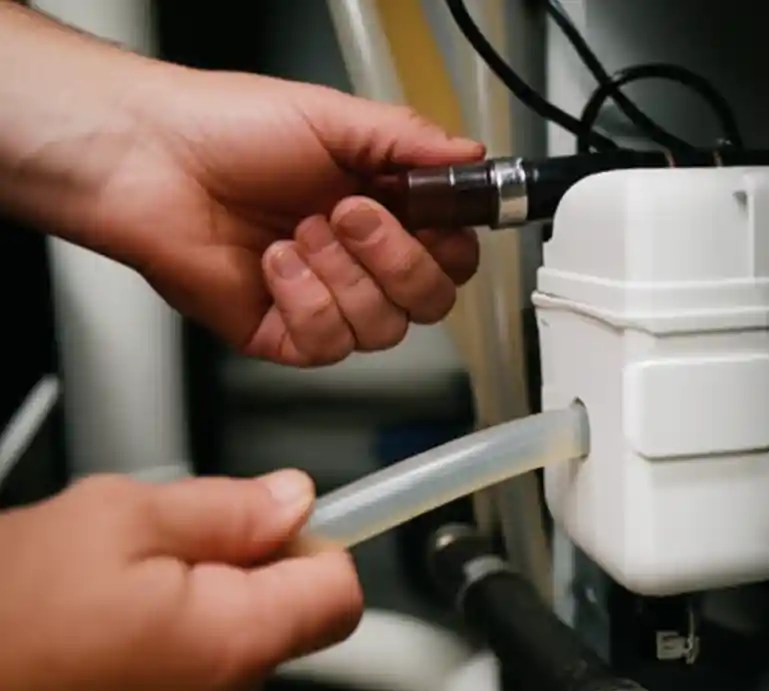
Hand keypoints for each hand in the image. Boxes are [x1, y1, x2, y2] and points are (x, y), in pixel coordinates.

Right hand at [0, 470, 362, 690]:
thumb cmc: (1, 611)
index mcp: (230, 644)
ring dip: (203, 610)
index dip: (320, 543)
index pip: (342, 593)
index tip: (298, 520)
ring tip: (120, 597)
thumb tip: (294, 499)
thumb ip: (226, 508)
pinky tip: (113, 633)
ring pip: (239, 645)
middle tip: (170, 552)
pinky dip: (172, 649)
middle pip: (290, 617)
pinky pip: (199, 678)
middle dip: (248, 572)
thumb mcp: (117, 517)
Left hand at [98, 68, 484, 365]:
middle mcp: (358, 259)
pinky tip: (274, 263)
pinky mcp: (283, 332)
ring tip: (298, 232)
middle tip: (350, 214)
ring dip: (344, 277)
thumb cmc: (224, 129)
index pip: (453, 254)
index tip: (432, 215)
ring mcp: (323, 299)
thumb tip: (470, 158)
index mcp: (382, 209)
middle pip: (430, 301)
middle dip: (397, 260)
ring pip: (383, 329)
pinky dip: (306, 301)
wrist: (146, 158)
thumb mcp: (334, 118)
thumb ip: (410, 141)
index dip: (451, 246)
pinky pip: (327, 344)